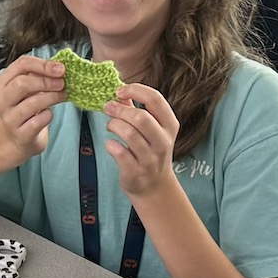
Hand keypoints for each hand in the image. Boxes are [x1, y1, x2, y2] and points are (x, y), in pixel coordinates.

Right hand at [0, 55, 66, 162]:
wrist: (19, 138)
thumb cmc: (27, 107)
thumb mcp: (30, 89)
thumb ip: (40, 76)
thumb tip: (61, 68)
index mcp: (4, 82)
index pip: (21, 65)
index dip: (43, 65)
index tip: (61, 69)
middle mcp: (2, 99)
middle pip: (22, 83)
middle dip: (46, 82)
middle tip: (62, 84)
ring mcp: (9, 118)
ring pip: (31, 103)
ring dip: (52, 97)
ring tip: (62, 96)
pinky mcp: (20, 134)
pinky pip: (38, 121)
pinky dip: (48, 115)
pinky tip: (49, 114)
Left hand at [104, 83, 179, 198]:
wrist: (155, 186)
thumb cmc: (150, 152)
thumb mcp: (152, 129)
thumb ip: (136, 108)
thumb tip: (119, 92)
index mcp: (169, 125)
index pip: (155, 99)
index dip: (135, 90)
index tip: (120, 91)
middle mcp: (163, 141)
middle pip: (140, 117)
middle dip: (120, 110)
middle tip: (108, 108)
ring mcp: (151, 158)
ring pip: (129, 133)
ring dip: (114, 125)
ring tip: (110, 126)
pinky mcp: (136, 171)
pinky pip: (119, 152)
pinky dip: (110, 145)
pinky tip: (111, 145)